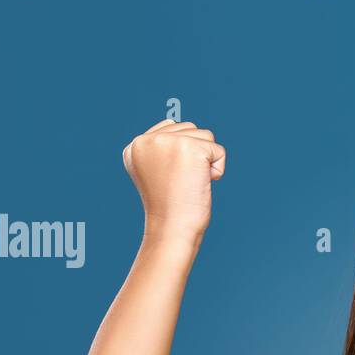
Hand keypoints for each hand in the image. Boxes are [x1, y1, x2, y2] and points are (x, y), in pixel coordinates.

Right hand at [122, 119, 226, 239]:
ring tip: (191, 182)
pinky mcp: (190, 148)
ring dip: (207, 161)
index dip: (183, 155)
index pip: (172, 129)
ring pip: (206, 136)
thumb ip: (162, 148)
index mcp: (135, 145)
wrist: (172, 228)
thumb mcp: (156, 172)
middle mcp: (147, 139)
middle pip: (190, 129)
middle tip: (182, 183)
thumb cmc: (169, 208)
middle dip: (196, 156)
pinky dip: (217, 169)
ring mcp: (168, 141)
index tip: (173, 180)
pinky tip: (202, 183)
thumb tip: (178, 125)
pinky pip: (219, 150)